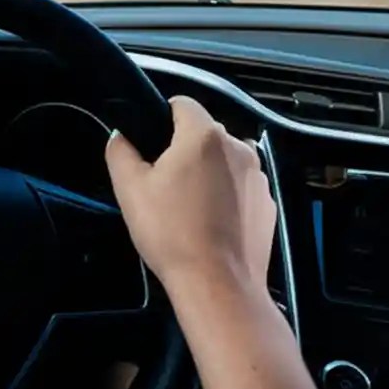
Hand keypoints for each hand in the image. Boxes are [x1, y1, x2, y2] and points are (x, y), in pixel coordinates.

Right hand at [105, 96, 274, 288]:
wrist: (219, 285)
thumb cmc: (170, 232)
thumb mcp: (130, 190)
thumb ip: (120, 152)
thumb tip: (121, 136)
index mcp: (204, 135)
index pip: (183, 103)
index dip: (162, 117)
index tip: (151, 146)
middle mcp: (238, 147)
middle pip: (205, 133)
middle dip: (185, 149)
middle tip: (164, 184)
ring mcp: (259, 177)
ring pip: (225, 160)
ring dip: (208, 172)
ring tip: (189, 208)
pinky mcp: (268, 204)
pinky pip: (242, 187)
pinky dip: (228, 196)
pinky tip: (212, 224)